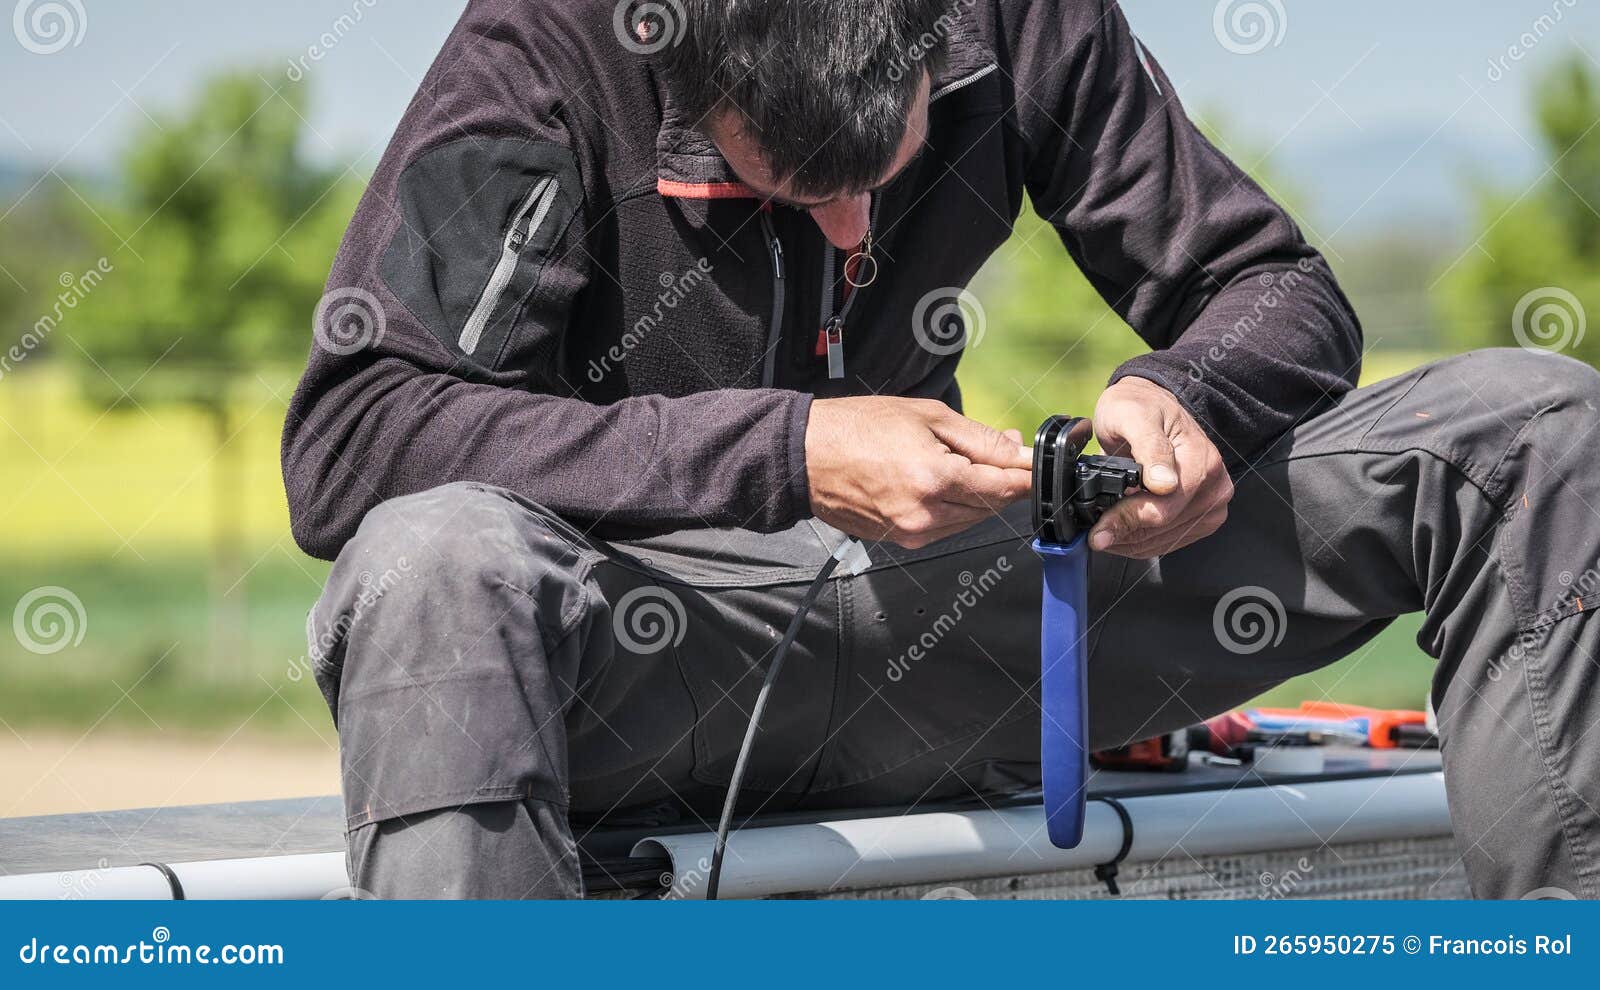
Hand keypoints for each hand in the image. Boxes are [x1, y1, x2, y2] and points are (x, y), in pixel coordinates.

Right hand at [805, 397, 1032, 548]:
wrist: (806, 455)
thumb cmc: (858, 427)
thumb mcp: (928, 417)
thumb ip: (981, 440)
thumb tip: (1020, 452)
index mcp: (935, 479)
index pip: (1005, 488)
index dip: (1027, 476)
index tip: (1039, 465)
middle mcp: (926, 515)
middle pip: (992, 507)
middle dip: (1002, 480)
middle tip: (999, 450)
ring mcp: (913, 533)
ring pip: (971, 520)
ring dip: (977, 495)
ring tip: (958, 460)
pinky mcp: (903, 541)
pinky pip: (946, 527)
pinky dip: (954, 507)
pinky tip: (938, 481)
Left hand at [1089, 377, 1232, 557]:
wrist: (1151, 405)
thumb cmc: (1140, 406)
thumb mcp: (1134, 415)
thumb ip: (1149, 446)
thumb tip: (1164, 484)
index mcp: (1202, 461)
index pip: (1164, 507)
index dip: (1127, 520)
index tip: (1098, 532)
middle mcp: (1214, 485)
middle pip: (1163, 527)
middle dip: (1123, 533)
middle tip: (1093, 534)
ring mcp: (1210, 503)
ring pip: (1164, 541)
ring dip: (1129, 541)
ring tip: (1104, 530)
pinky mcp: (1202, 518)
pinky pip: (1168, 541)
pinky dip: (1140, 541)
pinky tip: (1121, 530)